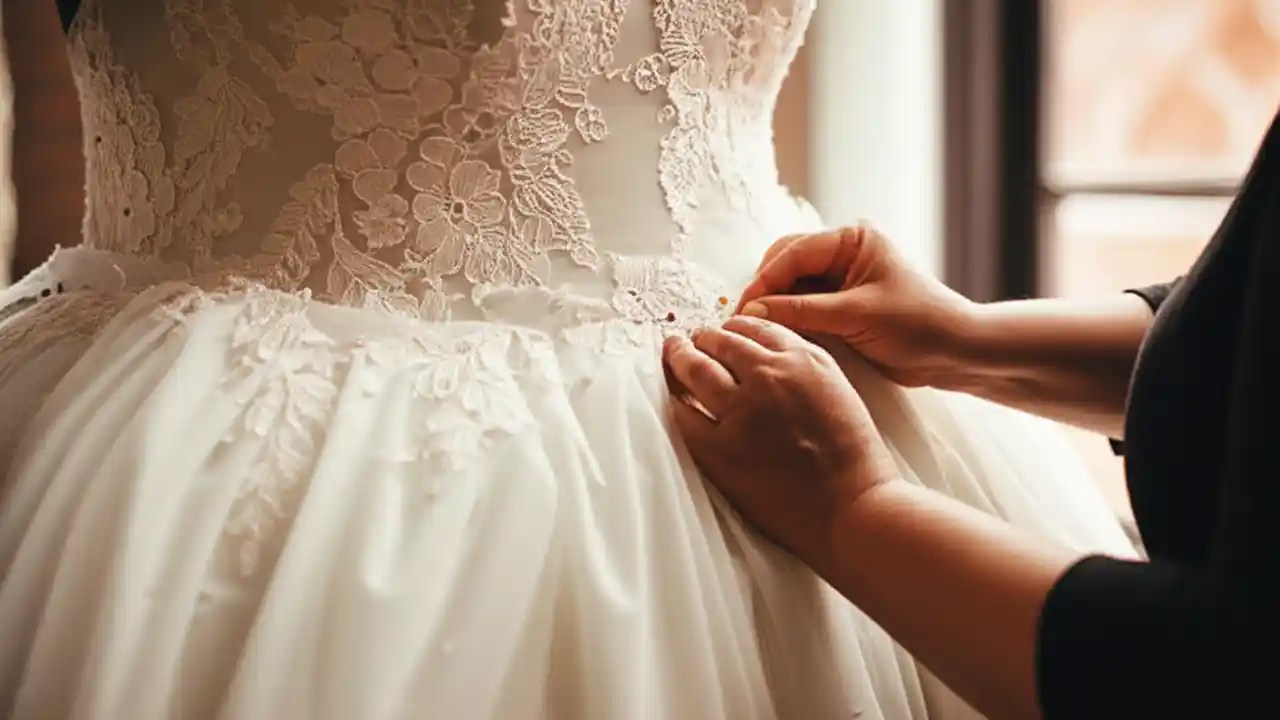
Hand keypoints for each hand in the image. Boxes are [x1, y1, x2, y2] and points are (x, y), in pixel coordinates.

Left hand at [663, 315, 899, 563]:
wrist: (854, 507)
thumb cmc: (854, 459)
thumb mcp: (838, 390)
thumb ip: (805, 367)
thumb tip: (768, 357)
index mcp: (804, 360)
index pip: (757, 326)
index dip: (735, 327)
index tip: (726, 331)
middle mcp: (770, 376)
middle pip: (722, 343)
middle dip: (703, 338)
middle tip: (690, 340)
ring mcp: (742, 410)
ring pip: (696, 369)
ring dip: (680, 358)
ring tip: (674, 354)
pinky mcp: (720, 448)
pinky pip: (684, 416)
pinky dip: (675, 403)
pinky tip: (673, 400)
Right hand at [736, 224, 977, 386]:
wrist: (954, 352)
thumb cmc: (917, 325)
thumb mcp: (855, 316)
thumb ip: (802, 311)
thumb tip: (753, 309)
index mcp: (852, 239)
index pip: (793, 253)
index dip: (764, 281)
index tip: (742, 309)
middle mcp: (844, 252)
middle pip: (786, 263)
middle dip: (765, 290)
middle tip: (745, 321)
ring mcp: (842, 277)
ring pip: (791, 284)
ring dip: (774, 304)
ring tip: (756, 330)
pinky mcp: (841, 302)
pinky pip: (803, 303)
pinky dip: (788, 317)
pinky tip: (776, 334)